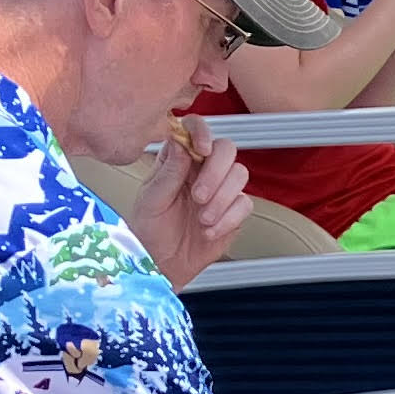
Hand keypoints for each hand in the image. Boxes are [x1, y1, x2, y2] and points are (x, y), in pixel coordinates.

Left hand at [127, 116, 249, 285]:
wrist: (162, 263)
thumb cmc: (150, 230)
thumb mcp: (151, 200)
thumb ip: (168, 172)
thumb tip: (179, 144)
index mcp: (178, 160)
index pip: (194, 130)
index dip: (202, 132)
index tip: (202, 148)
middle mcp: (201, 170)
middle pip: (226, 150)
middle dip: (215, 172)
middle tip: (199, 195)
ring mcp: (220, 189)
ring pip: (240, 174)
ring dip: (222, 198)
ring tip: (202, 218)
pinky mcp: (234, 211)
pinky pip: (244, 204)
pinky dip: (227, 219)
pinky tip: (209, 230)